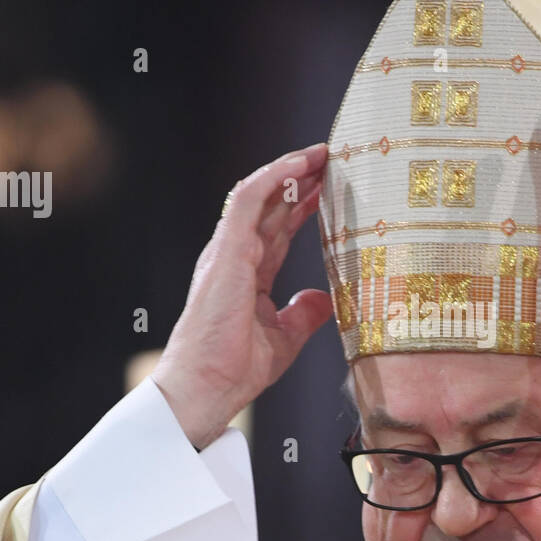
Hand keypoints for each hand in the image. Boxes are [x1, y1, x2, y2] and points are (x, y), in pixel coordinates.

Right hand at [151, 142, 332, 448]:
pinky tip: (301, 164)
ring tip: (322, 154)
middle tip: (332, 161)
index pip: (277, 229)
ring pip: (260, 194)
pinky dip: (275, 176)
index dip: (301, 207)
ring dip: (291, 169)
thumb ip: (303, 315)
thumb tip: (322, 298)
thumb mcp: (284, 338)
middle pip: (271, 207)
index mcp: (245, 274)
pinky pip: (249, 198)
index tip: (328, 190)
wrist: (207, 386)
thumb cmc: (234, 369)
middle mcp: (234, 256)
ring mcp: (228, 250)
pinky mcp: (227, 249)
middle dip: (301, 181)